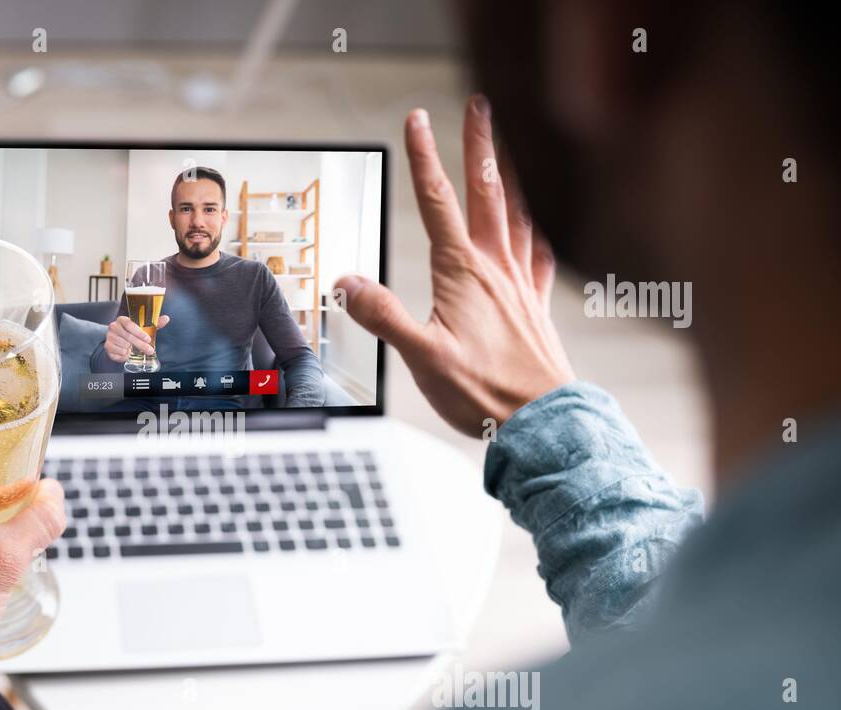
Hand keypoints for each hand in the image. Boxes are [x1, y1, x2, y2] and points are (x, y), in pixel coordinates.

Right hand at [104, 313, 169, 362]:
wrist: (118, 341)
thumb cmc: (132, 333)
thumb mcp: (143, 328)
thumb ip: (154, 324)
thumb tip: (166, 318)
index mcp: (122, 319)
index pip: (129, 324)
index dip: (139, 332)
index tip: (148, 339)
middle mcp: (113, 327)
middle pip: (128, 337)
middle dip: (140, 345)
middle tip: (149, 350)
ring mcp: (109, 337)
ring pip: (123, 346)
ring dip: (131, 349)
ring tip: (132, 348)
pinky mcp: (107, 347)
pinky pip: (118, 353)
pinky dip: (124, 355)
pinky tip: (127, 352)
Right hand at [336, 96, 573, 434]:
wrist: (542, 420)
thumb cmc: (485, 393)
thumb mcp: (421, 356)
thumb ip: (382, 316)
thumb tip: (347, 284)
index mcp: (463, 273)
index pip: (436, 202)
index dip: (425, 158)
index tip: (417, 121)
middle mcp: (496, 269)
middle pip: (486, 192)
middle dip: (479, 146)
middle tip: (478, 108)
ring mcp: (520, 285)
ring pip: (515, 216)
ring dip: (508, 180)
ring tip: (504, 156)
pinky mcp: (535, 307)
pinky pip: (537, 257)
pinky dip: (533, 236)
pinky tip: (533, 236)